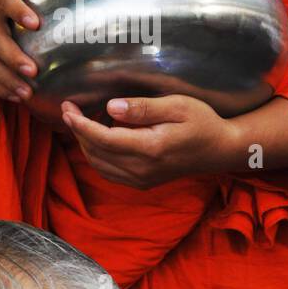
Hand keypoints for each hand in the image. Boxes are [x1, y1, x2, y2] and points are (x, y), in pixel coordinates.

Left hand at [60, 94, 236, 187]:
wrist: (219, 150)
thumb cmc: (202, 122)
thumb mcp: (177, 106)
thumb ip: (143, 108)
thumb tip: (110, 108)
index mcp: (150, 148)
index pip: (102, 139)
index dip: (80, 124)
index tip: (68, 108)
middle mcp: (142, 169)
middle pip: (95, 153)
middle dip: (77, 131)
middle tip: (69, 110)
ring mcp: (141, 179)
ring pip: (98, 164)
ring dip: (84, 144)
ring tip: (80, 121)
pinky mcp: (142, 183)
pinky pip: (108, 172)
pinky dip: (96, 155)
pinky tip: (97, 138)